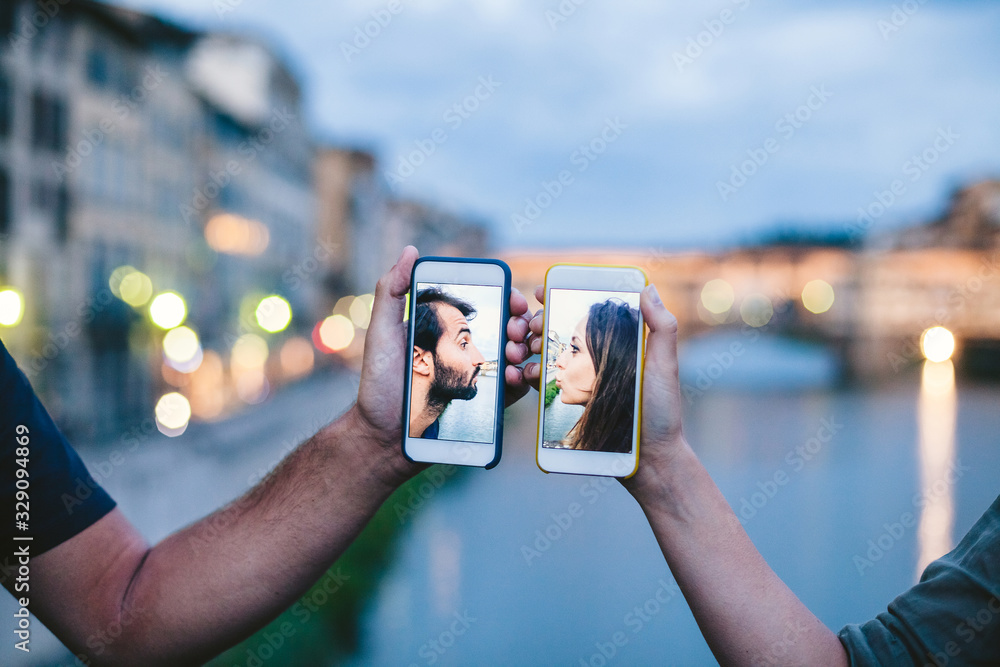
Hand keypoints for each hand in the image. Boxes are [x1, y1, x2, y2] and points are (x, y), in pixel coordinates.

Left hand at [352, 248, 538, 484]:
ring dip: (525, 349)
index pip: (488, 305)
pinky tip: (513, 376)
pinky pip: (512, 391)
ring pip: (516, 357)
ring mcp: (477, 377)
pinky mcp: (484, 405)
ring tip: (514, 352)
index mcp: (448, 328)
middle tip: (517, 329)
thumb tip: (411, 251)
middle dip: (522, 324)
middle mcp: (466, 350)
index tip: (516, 298)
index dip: (508, 298)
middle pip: (509, 329)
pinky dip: (520, 380)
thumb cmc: (379, 382)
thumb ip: (391, 290)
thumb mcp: (382, 332)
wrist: (383, 436)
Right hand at [525, 283, 688, 496]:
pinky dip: (527, 375)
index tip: (542, 289)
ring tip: (521, 347)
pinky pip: (543, 384)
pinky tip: (522, 373)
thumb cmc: (662, 412)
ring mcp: (580, 380)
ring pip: (544, 354)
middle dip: (536, 322)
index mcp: (616, 344)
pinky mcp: (568, 402)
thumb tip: (647, 288)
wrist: (647, 459)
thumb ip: (660, 328)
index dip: (561, 298)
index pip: (585, 313)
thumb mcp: (664, 366)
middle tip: (529, 326)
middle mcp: (595, 359)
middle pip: (558, 331)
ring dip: (526, 346)